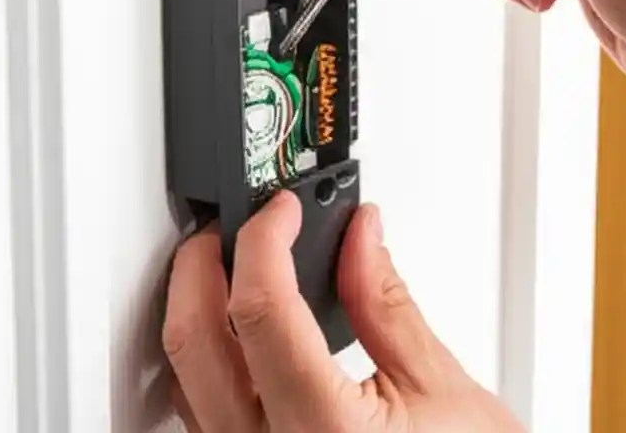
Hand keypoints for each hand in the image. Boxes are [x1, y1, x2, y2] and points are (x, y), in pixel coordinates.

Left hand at [163, 192, 521, 431]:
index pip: (261, 311)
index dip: (264, 240)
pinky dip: (208, 361)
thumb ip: (386, 304)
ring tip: (233, 271)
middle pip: (194, 341)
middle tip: (235, 229)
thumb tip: (359, 235)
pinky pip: (199, 415)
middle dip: (202, 266)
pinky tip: (234, 336)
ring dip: (196, 312)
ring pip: (183, 380)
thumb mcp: (441, 388)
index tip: (281, 212)